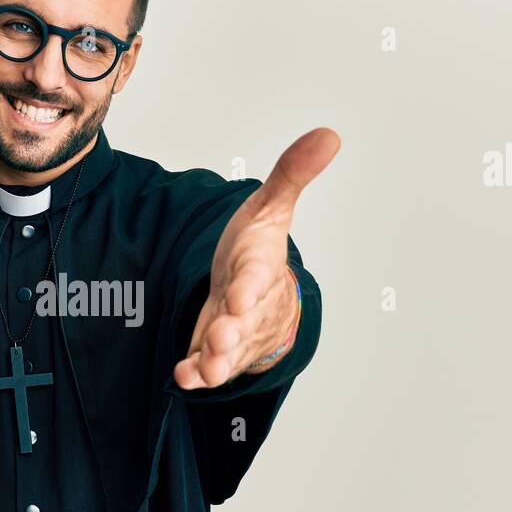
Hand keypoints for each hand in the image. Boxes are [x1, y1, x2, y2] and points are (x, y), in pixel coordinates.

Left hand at [173, 127, 340, 389]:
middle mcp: (252, 306)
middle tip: (219, 338)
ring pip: (229, 351)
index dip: (252, 288)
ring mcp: (235, 333)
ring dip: (216, 361)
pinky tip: (182, 377)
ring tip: (203, 369)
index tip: (242, 297)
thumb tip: (329, 134)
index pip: (259, 278)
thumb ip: (290, 174)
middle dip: (232, 332)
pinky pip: (207, 366)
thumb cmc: (258, 248)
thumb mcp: (270, 207)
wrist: (259, 292)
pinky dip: (196, 374)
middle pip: (244, 322)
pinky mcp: (216, 351)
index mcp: (261, 269)